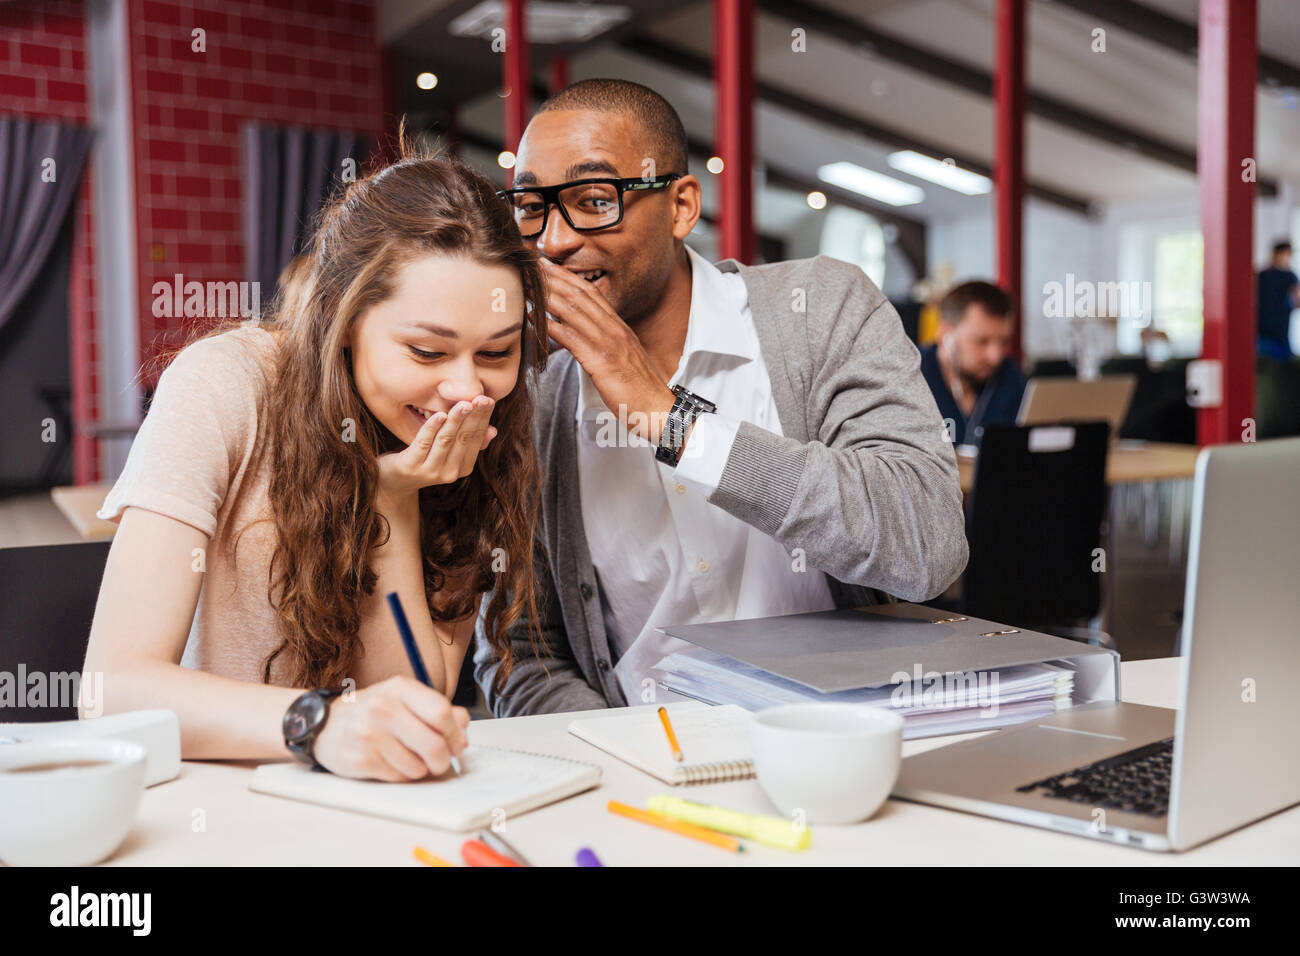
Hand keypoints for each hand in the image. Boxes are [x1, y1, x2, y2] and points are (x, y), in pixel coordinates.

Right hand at [313, 676, 469, 780]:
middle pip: (435, 744)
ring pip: (418, 767)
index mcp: (400, 688)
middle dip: (443, 759)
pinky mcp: (361, 760)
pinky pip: (399, 778)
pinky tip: (390, 763)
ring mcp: (370, 735)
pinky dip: (402, 776)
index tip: (457, 742)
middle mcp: (384, 708)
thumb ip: (435, 709)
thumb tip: (464, 726)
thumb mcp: (403, 699)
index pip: (442, 713)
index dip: (456, 733)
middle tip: (440, 761)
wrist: (322, 724)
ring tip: (407, 758)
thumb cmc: (370, 712)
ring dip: (420, 769)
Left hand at [377, 396, 495, 501]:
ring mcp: (429, 472)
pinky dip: (432, 428)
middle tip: (481, 397)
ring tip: (464, 403)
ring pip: (446, 441)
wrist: (392, 481)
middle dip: (474, 416)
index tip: (488, 400)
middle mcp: (449, 473)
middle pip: (464, 439)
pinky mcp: (410, 467)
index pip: (476, 439)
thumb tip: (493, 430)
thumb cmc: (422, 458)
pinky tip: (440, 414)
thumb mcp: (447, 451)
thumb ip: (467, 440)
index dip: (483, 419)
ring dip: (456, 420)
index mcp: (462, 468)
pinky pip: (423, 443)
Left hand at [539, 258, 675, 443]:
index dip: (568, 277)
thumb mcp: (623, 359)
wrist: (657, 409)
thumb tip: (581, 338)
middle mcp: (614, 329)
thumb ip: (604, 345)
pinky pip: (572, 338)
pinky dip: (551, 326)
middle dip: (555, 278)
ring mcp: (609, 343)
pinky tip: (534, 319)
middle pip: (580, 295)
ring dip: (548, 295)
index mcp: (619, 328)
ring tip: (527, 286)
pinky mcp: (602, 362)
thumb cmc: (639, 390)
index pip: (591, 294)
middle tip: (532, 265)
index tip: (549, 266)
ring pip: (575, 310)